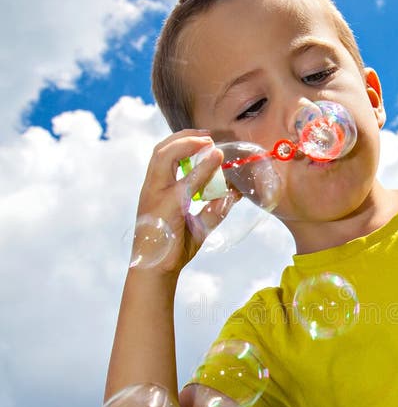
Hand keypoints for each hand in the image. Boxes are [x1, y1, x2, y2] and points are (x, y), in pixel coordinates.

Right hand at [133, 130, 238, 273]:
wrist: (156, 271)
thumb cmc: (173, 248)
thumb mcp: (199, 225)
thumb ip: (214, 209)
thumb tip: (234, 194)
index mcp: (156, 190)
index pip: (164, 157)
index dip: (182, 143)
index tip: (204, 140)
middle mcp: (153, 188)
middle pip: (161, 150)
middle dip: (184, 137)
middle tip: (208, 136)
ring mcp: (156, 195)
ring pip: (164, 156)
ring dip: (187, 144)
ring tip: (208, 142)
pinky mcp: (166, 205)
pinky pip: (184, 181)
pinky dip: (201, 168)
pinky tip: (215, 161)